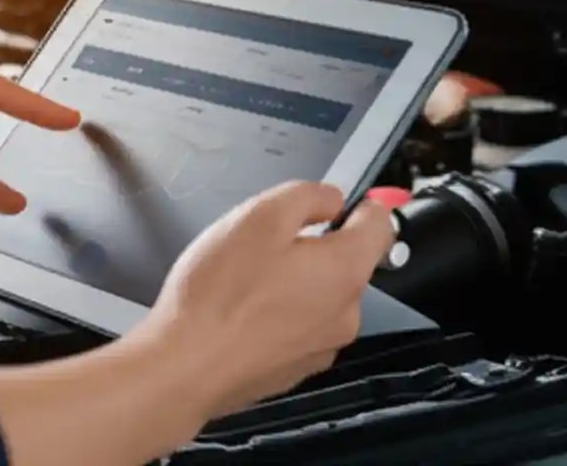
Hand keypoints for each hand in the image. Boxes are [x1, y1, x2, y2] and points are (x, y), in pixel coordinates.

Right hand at [136, 181, 394, 418]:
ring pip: (316, 296)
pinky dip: (274, 316)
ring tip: (240, 285)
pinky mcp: (294, 369)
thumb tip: (332, 200)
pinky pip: (295, 328)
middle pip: (343, 262)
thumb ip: (307, 196)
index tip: (322, 206)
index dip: (355, 204)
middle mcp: (346, 314)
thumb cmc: (218, 292)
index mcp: (346, 270)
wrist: (185, 367)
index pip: (381, 224)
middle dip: (308, 248)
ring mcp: (321, 347)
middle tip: (257, 248)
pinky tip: (237, 315)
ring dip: (289, 284)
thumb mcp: (259, 216)